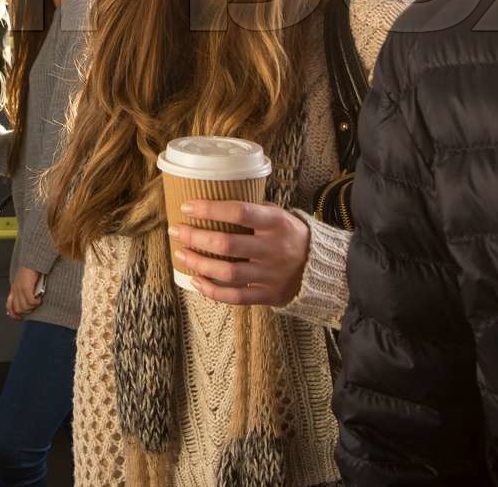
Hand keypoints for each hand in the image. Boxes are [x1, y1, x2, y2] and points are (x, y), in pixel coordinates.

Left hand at [6, 266, 43, 319]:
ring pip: (24, 307)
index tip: (20, 318)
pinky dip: (36, 303)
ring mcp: (19, 290)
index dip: (14, 315)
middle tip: (33, 308)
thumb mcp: (23, 283)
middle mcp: (15, 290)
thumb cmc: (30, 271)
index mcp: (13, 290)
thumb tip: (24, 305)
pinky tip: (39, 300)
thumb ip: (22, 293)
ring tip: (37, 303)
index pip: (9, 306)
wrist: (32, 261)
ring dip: (32, 307)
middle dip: (26, 311)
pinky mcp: (25, 288)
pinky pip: (30, 301)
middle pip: (18, 309)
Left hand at [169, 200, 311, 305]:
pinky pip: (235, 296)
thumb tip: (212, 201)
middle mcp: (273, 249)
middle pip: (227, 245)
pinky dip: (212, 291)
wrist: (320, 267)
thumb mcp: (278, 215)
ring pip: (227, 273)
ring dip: (199, 264)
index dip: (210, 209)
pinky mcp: (269, 295)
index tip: (187, 207)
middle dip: (195, 237)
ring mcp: (270, 275)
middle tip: (176, 231)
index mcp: (276, 223)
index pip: (239, 212)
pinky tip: (196, 280)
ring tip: (181, 254)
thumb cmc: (289, 234)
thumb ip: (252, 210)